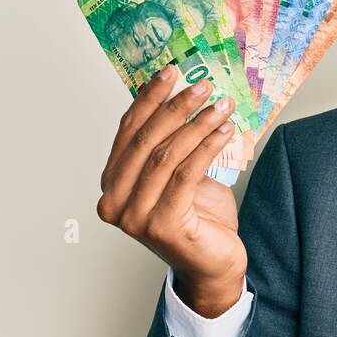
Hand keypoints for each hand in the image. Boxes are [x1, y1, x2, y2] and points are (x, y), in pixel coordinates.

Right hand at [96, 65, 246, 317]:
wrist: (214, 265)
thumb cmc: (199, 219)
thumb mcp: (180, 173)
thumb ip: (171, 144)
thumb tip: (184, 93)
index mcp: (112, 184)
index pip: (127, 131)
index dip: (148, 99)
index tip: (170, 72)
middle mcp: (115, 202)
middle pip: (144, 140)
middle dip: (174, 107)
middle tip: (201, 86)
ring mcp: (134, 217)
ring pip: (165, 156)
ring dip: (196, 125)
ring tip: (221, 105)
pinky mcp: (162, 226)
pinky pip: (185, 175)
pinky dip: (207, 148)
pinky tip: (225, 131)